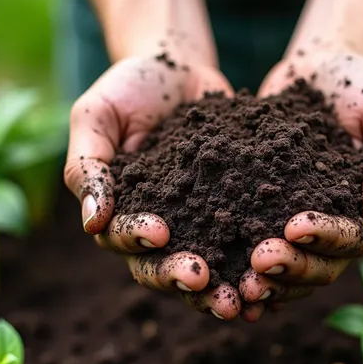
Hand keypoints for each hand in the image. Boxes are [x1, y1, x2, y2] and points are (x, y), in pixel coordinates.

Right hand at [63, 53, 242, 319]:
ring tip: (243, 298)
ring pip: (207, 267)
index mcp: (118, 212)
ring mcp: (197, 223)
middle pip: (162, 267)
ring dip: (221, 286)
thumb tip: (93, 223)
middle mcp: (157, 227)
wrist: (180, 65)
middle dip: (180, 277)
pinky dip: (255, 262)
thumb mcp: (97, 116)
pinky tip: (275, 277)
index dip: (137, 239)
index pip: (121, 238)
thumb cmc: (128, 87)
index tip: (159, 231)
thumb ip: (88, 166)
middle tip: (202, 280)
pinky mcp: (234, 211)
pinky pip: (244, 242)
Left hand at [238, 50, 362, 321]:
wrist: (319, 65)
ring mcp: (299, 223)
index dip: (326, 239)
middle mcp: (337, 227)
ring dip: (266, 279)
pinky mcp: (264, 211)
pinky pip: (252, 245)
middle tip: (259, 259)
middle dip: (291, 266)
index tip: (296, 227)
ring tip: (239, 281)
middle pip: (320, 266)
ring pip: (288, 268)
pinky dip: (238, 265)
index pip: (353, 240)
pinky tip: (216, 271)